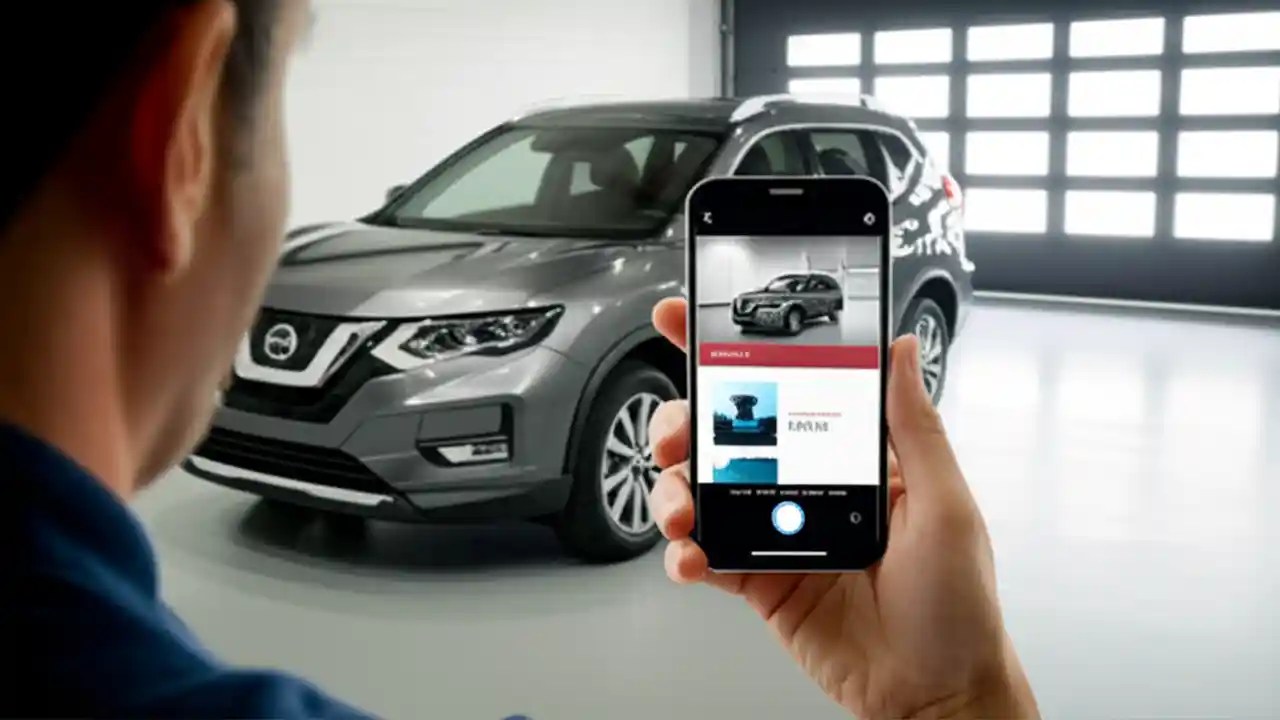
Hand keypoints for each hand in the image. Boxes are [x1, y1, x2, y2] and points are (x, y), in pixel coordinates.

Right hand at [646, 298, 1037, 719]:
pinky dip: (683, 553)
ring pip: (703, 491)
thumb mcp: (947, 507)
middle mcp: (808, 488)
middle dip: (685, 424)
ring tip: (682, 512)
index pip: (789, 389)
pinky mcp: (759, 581)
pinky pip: (706, 555)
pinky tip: (689, 556)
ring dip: (675, 490)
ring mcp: (778, 534)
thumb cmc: (958, 609)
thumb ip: (915, 428)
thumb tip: (901, 351)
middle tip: (678, 436)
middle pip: (726, 436)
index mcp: (852, 458)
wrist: (932, 698)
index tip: (688, 327)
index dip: (734, 356)